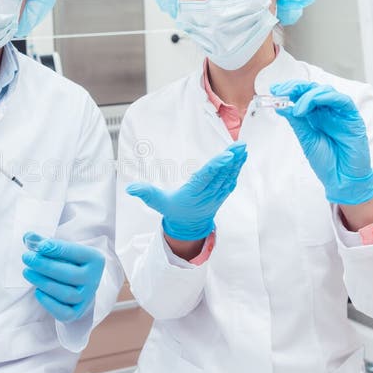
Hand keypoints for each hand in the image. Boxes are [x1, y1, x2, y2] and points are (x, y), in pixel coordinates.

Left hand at [21, 233, 104, 322]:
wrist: (80, 285)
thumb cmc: (69, 263)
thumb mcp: (62, 250)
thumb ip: (44, 243)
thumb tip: (28, 237)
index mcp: (95, 259)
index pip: (74, 252)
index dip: (55, 249)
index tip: (37, 246)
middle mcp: (94, 279)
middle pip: (69, 275)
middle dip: (45, 266)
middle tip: (27, 258)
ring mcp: (86, 298)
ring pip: (65, 294)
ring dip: (43, 282)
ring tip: (27, 272)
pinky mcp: (76, 313)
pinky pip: (63, 312)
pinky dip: (49, 303)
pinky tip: (37, 291)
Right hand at [126, 142, 247, 240]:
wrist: (188, 226)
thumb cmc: (173, 210)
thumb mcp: (157, 203)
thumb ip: (145, 193)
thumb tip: (130, 189)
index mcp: (192, 193)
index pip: (205, 178)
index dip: (216, 167)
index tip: (227, 156)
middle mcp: (206, 194)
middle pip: (220, 175)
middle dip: (231, 160)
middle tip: (239, 146)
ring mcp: (216, 194)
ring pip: (228, 177)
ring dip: (237, 162)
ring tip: (243, 147)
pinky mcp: (221, 194)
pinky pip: (231, 180)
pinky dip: (237, 169)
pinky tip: (242, 157)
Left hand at [270, 80, 372, 204]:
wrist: (342, 179)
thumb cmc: (327, 161)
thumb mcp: (306, 139)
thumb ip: (296, 122)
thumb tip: (281, 106)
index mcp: (316, 116)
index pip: (303, 95)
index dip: (289, 90)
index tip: (274, 90)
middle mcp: (328, 111)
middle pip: (313, 89)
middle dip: (296, 88)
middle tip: (282, 92)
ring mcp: (341, 113)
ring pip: (326, 91)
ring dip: (309, 95)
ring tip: (297, 109)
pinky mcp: (353, 117)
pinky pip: (342, 100)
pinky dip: (326, 97)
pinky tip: (312, 104)